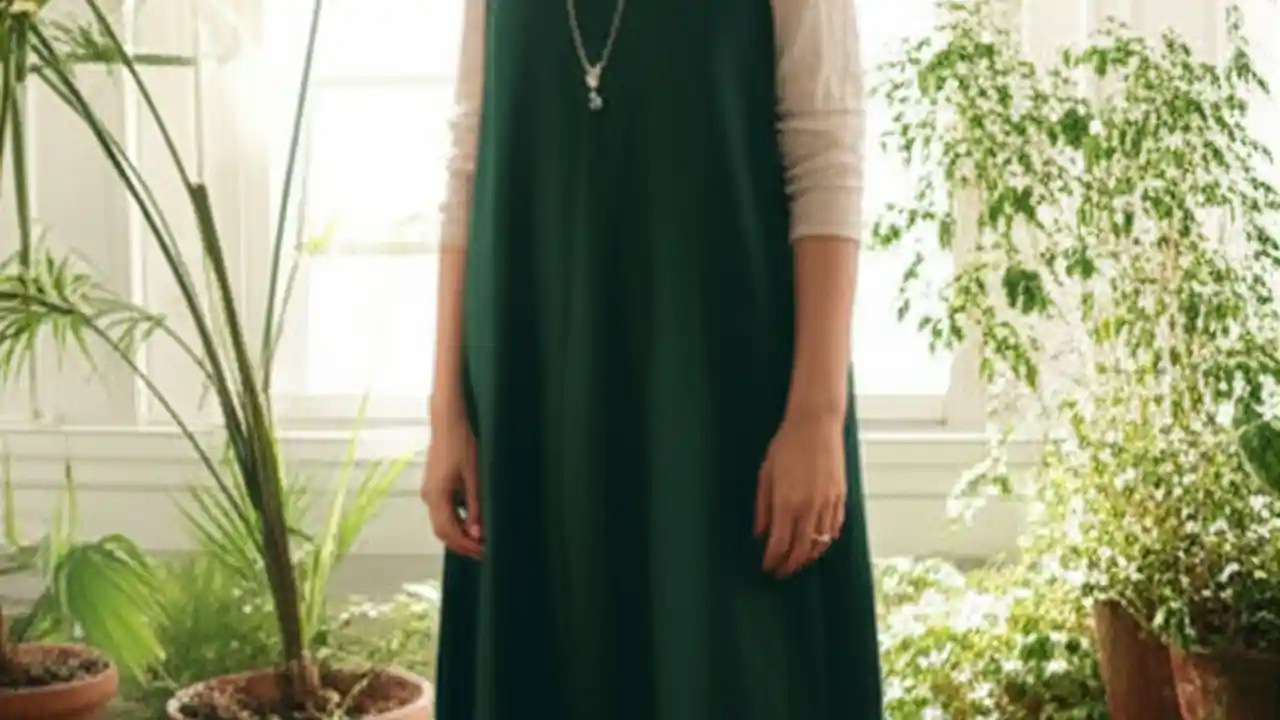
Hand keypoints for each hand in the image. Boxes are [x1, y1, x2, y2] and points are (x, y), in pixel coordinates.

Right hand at [421, 412, 482, 559]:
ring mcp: (429, 491)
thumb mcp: (475, 477)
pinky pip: (442, 511)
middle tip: (484, 551)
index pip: (448, 532)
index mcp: (437, 495)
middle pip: (442, 531)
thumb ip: (475, 506)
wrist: (449, 421)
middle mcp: (429, 496)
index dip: (466, 545)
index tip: (484, 552)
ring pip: (442, 522)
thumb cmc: (463, 444)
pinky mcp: (434, 486)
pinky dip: (456, 522)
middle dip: (462, 544)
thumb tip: (478, 533)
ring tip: (481, 539)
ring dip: (459, 534)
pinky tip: (472, 522)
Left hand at [755, 411, 846, 577]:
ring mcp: (828, 503)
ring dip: (808, 557)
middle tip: (781, 572)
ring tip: (798, 562)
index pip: (779, 543)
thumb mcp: (766, 474)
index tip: (767, 567)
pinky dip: (826, 541)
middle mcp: (809, 507)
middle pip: (800, 549)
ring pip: (820, 543)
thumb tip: (760, 533)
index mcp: (787, 502)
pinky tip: (818, 544)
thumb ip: (762, 507)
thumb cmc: (787, 444)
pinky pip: (835, 529)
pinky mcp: (840, 497)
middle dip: (789, 565)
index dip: (772, 560)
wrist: (816, 424)